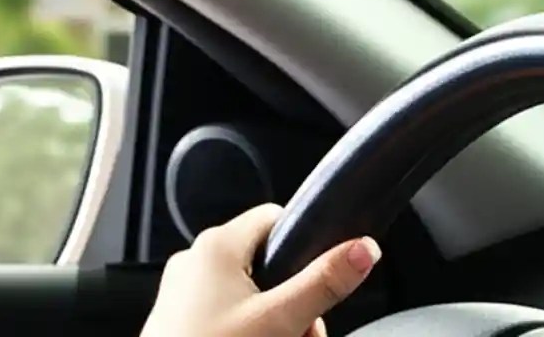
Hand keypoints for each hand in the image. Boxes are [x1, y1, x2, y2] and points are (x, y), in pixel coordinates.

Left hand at [140, 203, 380, 336]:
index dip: (304, 244)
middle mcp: (195, 261)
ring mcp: (184, 293)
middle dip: (294, 300)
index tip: (321, 278)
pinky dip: (250, 330)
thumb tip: (364, 249)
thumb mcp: (280, 321)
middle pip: (266, 263)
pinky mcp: (179, 321)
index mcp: (216, 245)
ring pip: (249, 294)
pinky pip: (227, 314)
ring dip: (276, 320)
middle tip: (305, 335)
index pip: (275, 218)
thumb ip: (323, 283)